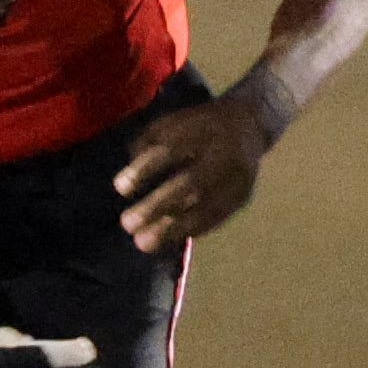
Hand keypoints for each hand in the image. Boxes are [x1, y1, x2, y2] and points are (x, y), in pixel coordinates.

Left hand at [114, 96, 267, 253]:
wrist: (248, 124)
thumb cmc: (195, 127)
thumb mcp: (170, 124)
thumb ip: (145, 145)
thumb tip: (128, 179)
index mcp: (201, 130)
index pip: (170, 151)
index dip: (144, 170)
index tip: (120, 188)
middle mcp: (223, 154)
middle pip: (190, 183)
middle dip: (157, 206)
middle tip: (127, 224)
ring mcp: (238, 178)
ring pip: (206, 207)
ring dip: (173, 228)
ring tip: (143, 243)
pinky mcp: (244, 195)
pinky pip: (217, 217)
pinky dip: (192, 229)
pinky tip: (168, 240)